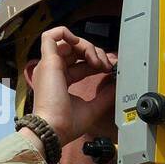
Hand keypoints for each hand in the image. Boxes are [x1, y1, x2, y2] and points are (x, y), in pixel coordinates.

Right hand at [30, 26, 115, 145]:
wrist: (54, 129)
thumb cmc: (66, 124)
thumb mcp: (93, 107)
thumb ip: (105, 96)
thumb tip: (116, 84)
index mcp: (62, 80)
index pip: (81, 63)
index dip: (97, 61)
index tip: (111, 67)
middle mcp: (54, 71)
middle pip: (76, 50)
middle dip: (95, 53)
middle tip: (107, 65)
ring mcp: (49, 65)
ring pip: (68, 42)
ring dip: (87, 47)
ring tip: (98, 62)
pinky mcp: (48, 61)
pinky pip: (51, 36)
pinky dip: (67, 33)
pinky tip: (81, 45)